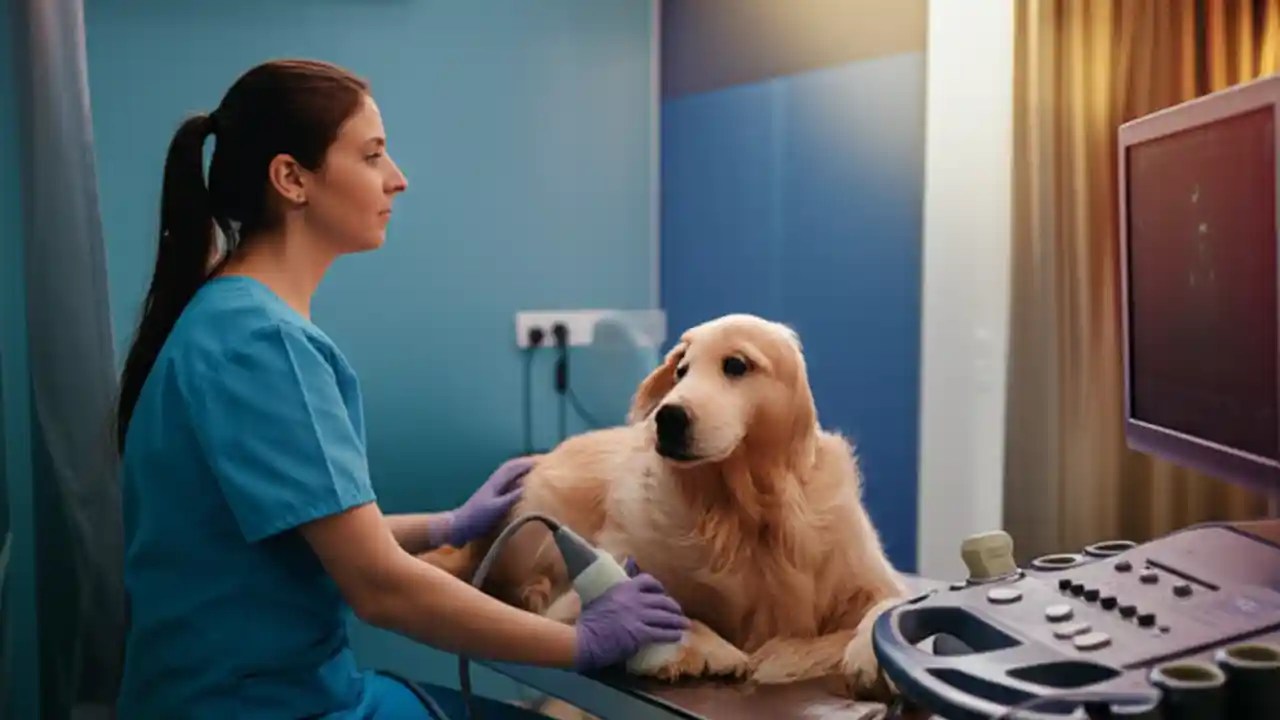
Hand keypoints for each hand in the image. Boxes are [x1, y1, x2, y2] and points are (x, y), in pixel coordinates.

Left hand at [434, 457, 532, 546]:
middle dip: (523, 464)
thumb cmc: (478, 518)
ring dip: (519, 471)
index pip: (512, 468)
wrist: (460, 526)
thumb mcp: (496, 509)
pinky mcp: (490, 497)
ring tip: (531, 472)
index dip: (526, 464)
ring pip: (507, 475)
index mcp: (496, 483)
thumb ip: (510, 498)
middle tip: (538, 464)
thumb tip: (526, 487)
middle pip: (509, 468)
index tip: (541, 462)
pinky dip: (514, 480)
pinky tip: (519, 487)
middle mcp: (494, 483)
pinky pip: (506, 483)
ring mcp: (491, 489)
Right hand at [572, 571, 688, 671]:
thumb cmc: (587, 621)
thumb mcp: (599, 598)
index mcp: (623, 588)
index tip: (662, 592)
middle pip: (662, 600)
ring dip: (678, 621)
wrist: (584, 639)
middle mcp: (634, 600)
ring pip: (665, 617)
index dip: (658, 587)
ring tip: (685, 624)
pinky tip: (677, 637)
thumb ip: (612, 594)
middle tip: (678, 612)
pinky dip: (672, 635)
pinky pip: (662, 633)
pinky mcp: (641, 634)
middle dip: (673, 606)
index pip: (647, 581)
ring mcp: (639, 616)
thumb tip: (616, 594)